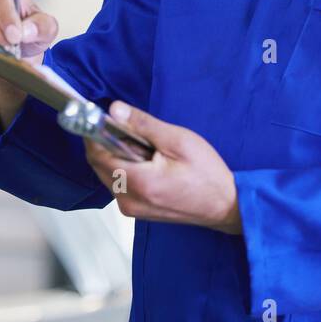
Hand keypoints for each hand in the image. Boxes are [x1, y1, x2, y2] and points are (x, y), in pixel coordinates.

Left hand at [84, 101, 241, 234]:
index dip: (94, 134)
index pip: (97, 155)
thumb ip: (143, 125)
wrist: (226, 205)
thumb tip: (114, 110)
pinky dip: (124, 169)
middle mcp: (128, 200)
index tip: (101, 118)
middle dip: (106, 144)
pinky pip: (119, 185)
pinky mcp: (137, 212)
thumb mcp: (178, 140)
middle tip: (129, 130)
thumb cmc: (207, 173)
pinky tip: (146, 163)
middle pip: (98, 166)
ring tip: (143, 147)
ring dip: (116, 157)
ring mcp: (131, 209)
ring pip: (107, 175)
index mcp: (138, 182)